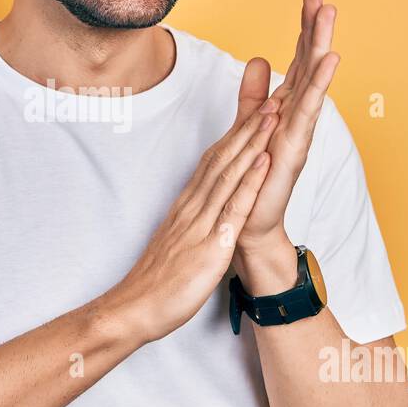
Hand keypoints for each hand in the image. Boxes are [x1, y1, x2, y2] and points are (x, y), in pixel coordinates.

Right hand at [108, 100, 276, 341]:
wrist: (135, 308)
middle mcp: (193, 207)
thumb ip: (189, 224)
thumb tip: (200, 214)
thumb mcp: (177, 243)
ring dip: (253, 143)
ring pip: (230, 174)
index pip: (214, 162)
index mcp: (187, 206)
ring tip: (273, 116)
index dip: (237, 136)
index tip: (256, 113)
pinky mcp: (210, 244)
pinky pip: (232, 208)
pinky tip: (263, 162)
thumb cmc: (156, 282)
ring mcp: (201, 223)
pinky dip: (249, 182)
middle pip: (224, 158)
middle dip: (250, 128)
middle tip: (272, 98)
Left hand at [232, 0, 340, 254]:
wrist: (250, 224)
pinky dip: (319, 84)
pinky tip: (330, 61)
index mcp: (286, 107)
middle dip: (315, 29)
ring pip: (312, 80)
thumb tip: (260, 58)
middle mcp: (296, 115)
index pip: (298, 59)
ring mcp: (298, 130)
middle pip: (309, 64)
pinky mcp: (294, 148)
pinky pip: (308, 111)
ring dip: (321, 46)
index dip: (304, 28)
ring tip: (329, 15)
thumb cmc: (254, 179)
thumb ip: (254, 94)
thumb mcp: (249, 125)